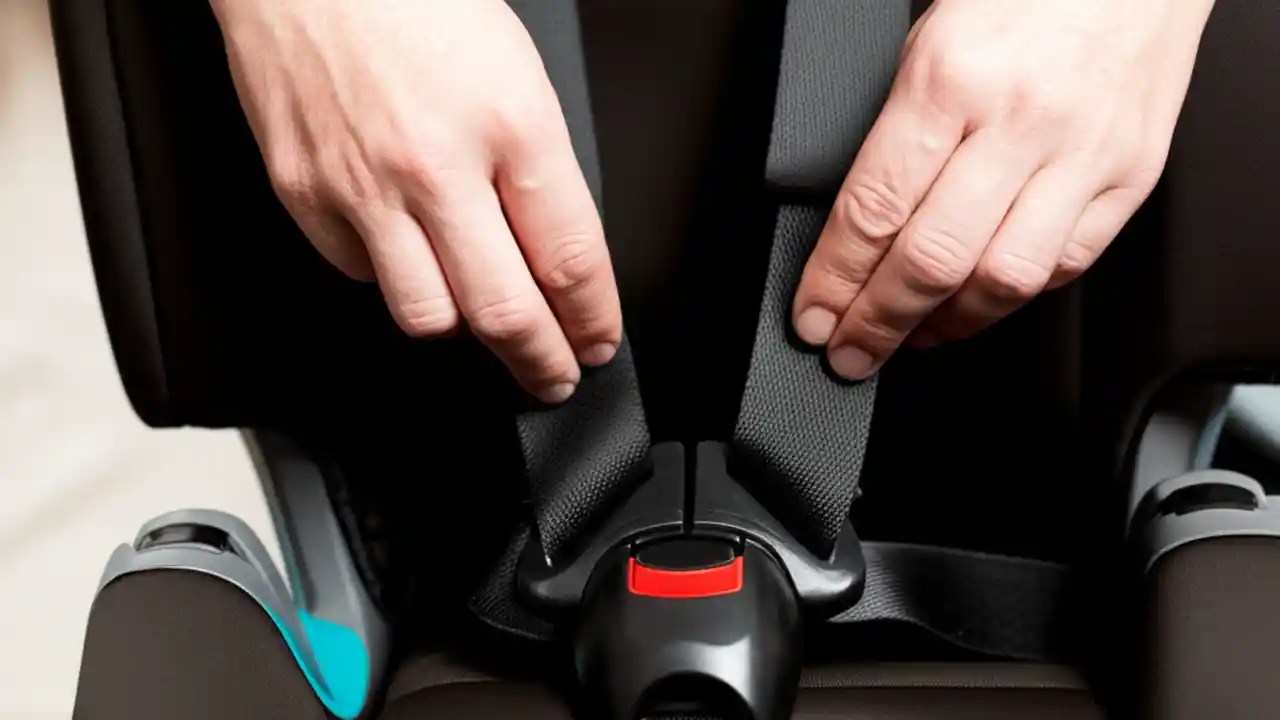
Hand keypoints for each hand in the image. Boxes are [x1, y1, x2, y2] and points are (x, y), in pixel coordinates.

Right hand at [209, 0, 620, 402]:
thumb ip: (539, 171)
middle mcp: (436, 166)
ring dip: (465, 330)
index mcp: (509, 125)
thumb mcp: (516, 75)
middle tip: (554, 375)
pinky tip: (407, 251)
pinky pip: (362, 275)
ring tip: (481, 317)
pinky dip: (393, 277)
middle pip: (503, 312)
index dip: (592, 319)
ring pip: (427, 317)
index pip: (570, 260)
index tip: (595, 341)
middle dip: (541, 362)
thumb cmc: (416, 4)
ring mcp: (364, 187)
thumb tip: (554, 255)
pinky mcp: (305, 196)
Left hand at [792, 0, 1215, 379]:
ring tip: (910, 337)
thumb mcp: (928, 45)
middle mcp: (1021, 121)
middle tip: (850, 352)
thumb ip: (896, 137)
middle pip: (934, 260)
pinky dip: (1012, 297)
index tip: (814, 317)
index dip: (836, 281)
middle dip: (878, 322)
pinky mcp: (1132, 176)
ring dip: (946, 325)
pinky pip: (1065, 264)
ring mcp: (1084, 153)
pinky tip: (978, 302)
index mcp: (952, 81)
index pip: (875, 210)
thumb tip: (855, 228)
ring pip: (1004, 280)